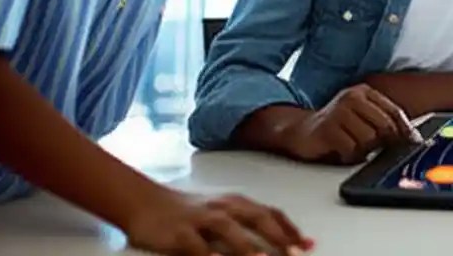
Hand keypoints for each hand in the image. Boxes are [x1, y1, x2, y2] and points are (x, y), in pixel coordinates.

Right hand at [121, 187, 312, 255]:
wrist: (145, 202)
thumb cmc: (188, 211)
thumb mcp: (220, 212)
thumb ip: (246, 224)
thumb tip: (278, 242)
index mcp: (236, 202)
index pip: (271, 213)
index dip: (291, 229)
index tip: (308, 245)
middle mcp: (222, 207)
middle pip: (256, 218)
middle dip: (278, 236)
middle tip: (296, 253)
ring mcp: (200, 218)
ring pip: (228, 230)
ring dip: (248, 246)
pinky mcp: (178, 233)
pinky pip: (196, 246)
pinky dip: (208, 255)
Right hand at [283, 84, 420, 163]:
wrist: (299, 131)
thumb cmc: (336, 127)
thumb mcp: (361, 117)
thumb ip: (383, 121)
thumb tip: (412, 138)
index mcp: (364, 92)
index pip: (395, 111)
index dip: (406, 130)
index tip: (413, 143)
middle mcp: (352, 98)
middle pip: (385, 126)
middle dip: (386, 143)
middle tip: (378, 150)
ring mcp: (339, 112)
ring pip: (369, 140)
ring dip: (364, 150)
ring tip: (352, 147)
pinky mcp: (328, 129)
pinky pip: (352, 149)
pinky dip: (350, 156)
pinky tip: (342, 151)